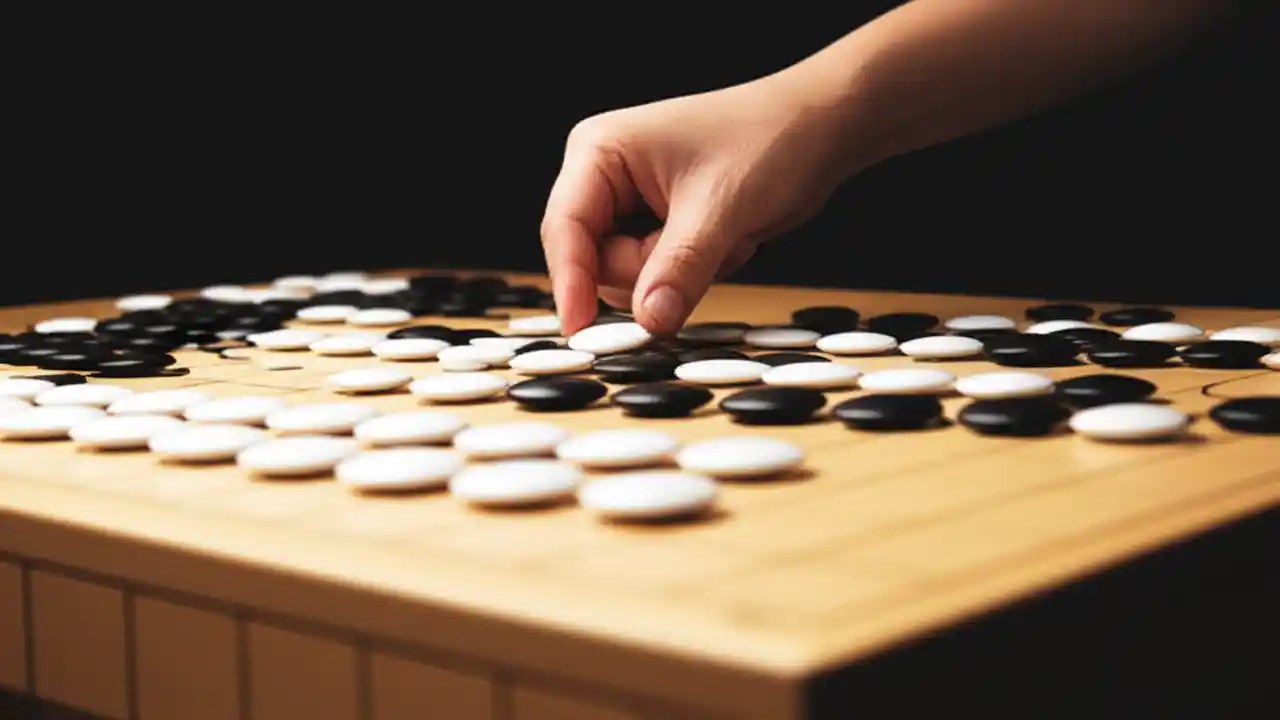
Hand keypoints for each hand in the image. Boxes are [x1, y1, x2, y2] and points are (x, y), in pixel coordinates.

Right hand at [540, 74, 852, 335]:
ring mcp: (629, 203)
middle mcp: (604, 176)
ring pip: (628, 278)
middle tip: (706, 244)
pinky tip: (723, 239)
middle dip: (652, 271)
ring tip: (720, 234)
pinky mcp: (655, 226)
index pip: (565, 228)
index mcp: (600, 150)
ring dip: (678, 274)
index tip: (580, 330)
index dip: (570, 282)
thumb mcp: (722, 208)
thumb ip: (681, 267)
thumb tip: (648, 321)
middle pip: (595, 262)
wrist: (819, 129)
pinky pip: (656, 278)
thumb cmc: (770, 140)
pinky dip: (692, 273)